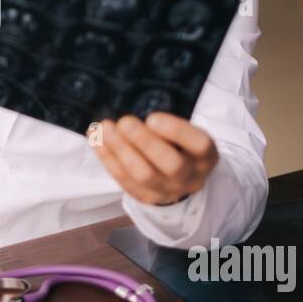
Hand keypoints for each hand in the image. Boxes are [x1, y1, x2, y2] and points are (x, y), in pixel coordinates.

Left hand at [88, 112, 218, 205]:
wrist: (179, 179)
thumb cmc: (179, 145)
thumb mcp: (184, 133)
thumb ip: (168, 124)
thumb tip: (136, 103)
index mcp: (206, 156)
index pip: (199, 145)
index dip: (177, 131)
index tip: (153, 117)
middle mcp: (191, 177)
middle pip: (171, 164)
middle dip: (144, 141)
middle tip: (124, 122)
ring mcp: (168, 191)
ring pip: (143, 175)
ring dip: (120, 149)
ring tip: (105, 128)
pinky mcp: (145, 197)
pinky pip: (123, 179)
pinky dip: (107, 157)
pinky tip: (96, 139)